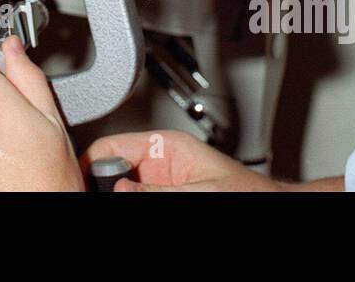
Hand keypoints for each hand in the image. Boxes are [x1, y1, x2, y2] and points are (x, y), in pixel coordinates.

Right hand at [81, 129, 283, 190]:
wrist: (273, 207)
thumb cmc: (251, 193)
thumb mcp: (201, 188)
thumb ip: (159, 187)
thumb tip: (118, 188)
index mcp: (164, 147)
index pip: (109, 148)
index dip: (92, 165)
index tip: (80, 183)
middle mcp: (156, 167)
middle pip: (109, 175)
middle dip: (105, 186)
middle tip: (107, 194)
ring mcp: (158, 188)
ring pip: (121, 191)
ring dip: (119, 195)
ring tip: (124, 196)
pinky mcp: (164, 199)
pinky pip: (134, 198)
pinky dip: (130, 199)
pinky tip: (132, 200)